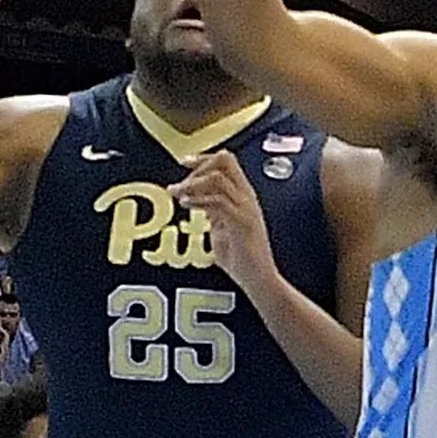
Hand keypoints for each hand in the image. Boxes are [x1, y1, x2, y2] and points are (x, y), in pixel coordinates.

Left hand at [170, 151, 275, 291]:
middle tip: (180, 183)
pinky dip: (198, 200)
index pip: (227, 163)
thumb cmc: (243, 259)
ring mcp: (246, 208)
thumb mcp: (223, 229)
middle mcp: (247, 197)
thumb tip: (198, 201)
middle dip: (198, 166)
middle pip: (225, 162)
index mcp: (244, 196)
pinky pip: (218, 201)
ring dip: (192, 184)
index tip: (185, 161)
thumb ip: (214, 213)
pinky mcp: (242, 222)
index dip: (204, 158)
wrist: (259, 280)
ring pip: (218, 179)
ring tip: (177, 194)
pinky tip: (187, 205)